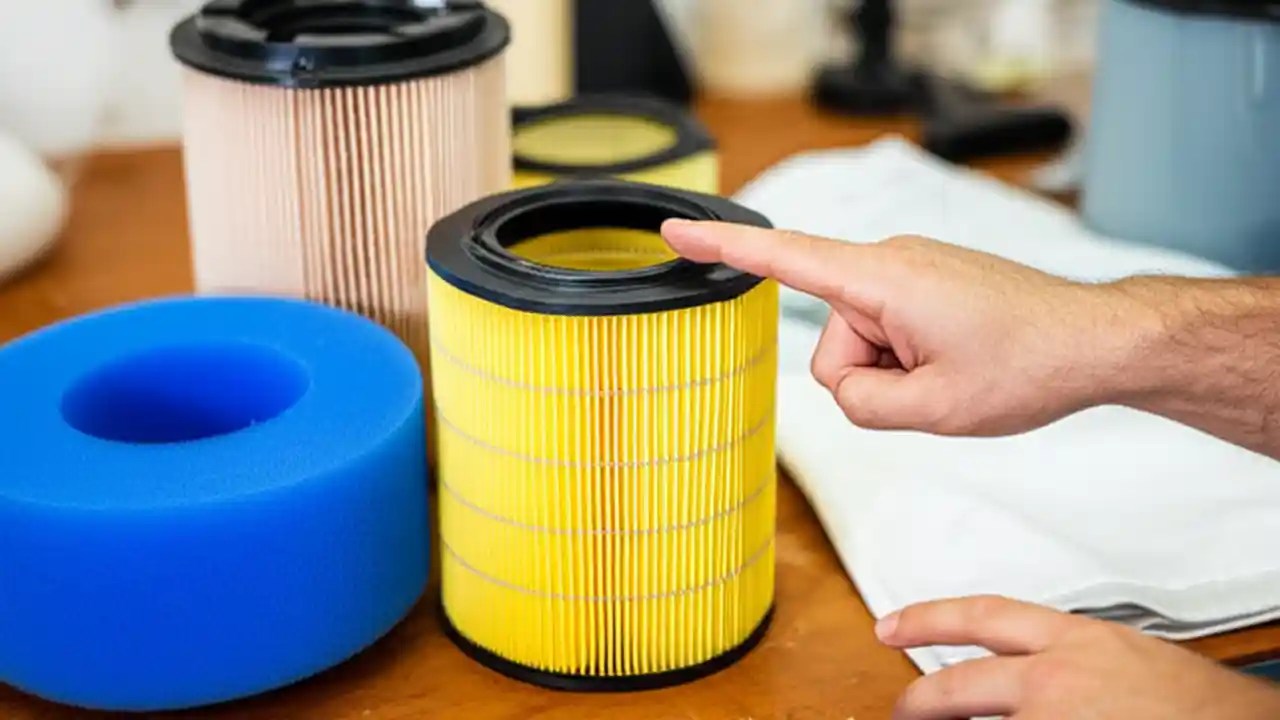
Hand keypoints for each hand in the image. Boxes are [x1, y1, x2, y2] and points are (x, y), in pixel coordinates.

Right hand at [661, 221, 1149, 435]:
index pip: (783, 257)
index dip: (721, 247)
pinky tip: (955, 362)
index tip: (673, 228)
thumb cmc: (1028, 364)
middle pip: (833, 340)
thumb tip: (846, 388)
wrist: (1093, 342)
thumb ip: (862, 405)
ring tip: (952, 373)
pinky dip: (911, 359)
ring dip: (897, 372)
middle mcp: (890, 262)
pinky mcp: (924, 284)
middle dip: (871, 377)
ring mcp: (909, 271)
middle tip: (933, 385)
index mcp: (883, 280)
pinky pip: (887, 332)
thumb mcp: (935, 408)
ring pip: (861, 344)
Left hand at [877, 595, 1279, 718]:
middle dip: (918, 701)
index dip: (927, 618)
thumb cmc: (1198, 705)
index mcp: (1072, 642)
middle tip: (900, 710)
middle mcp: (1053, 681)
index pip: (981, 616)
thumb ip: (1069, 659)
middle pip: (958, 685)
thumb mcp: (1124, 657)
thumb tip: (1028, 674)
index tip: (889, 625)